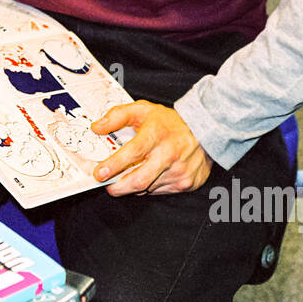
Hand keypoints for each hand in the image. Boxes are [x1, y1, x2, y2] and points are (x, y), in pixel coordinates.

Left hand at [91, 101, 212, 195]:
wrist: (205, 130)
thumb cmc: (170, 122)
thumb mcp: (143, 110)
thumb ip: (117, 116)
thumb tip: (97, 127)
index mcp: (157, 134)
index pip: (133, 152)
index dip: (114, 165)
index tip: (99, 173)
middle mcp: (169, 154)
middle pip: (139, 180)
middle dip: (118, 186)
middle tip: (107, 184)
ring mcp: (179, 172)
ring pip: (147, 188)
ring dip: (133, 185)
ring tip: (130, 174)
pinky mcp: (185, 183)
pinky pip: (159, 191)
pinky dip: (148, 186)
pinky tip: (149, 174)